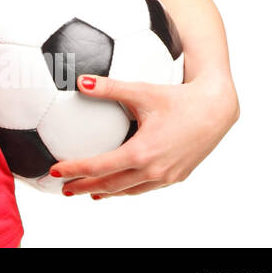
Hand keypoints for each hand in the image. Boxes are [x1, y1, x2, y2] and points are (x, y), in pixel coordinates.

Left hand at [51, 73, 238, 198]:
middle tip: (64, 188)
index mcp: (141, 152)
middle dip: (85, 187)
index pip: (99, 167)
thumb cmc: (179, 97)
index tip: (55, 171)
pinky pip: (146, 187)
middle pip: (111, 185)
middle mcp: (154, 169)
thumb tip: (80, 80)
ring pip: (130, 190)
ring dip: (106, 192)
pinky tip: (120, 185)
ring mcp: (167, 176)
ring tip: (87, 191)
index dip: (75, 170)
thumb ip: (108, 87)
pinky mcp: (178, 176)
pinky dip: (128, 189)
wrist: (217, 108)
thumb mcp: (141, 90)